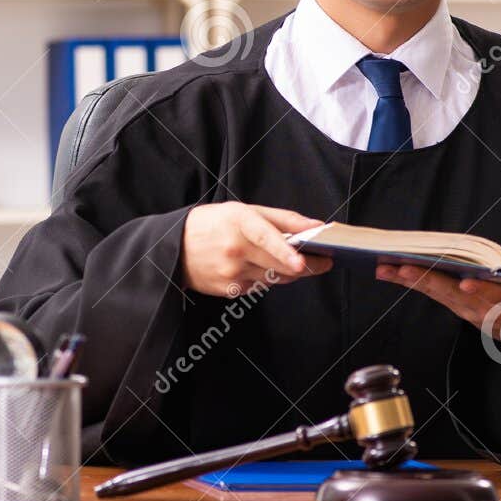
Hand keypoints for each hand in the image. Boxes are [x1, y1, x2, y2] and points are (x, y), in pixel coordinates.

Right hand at [181, 203, 334, 297]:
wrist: (174, 247)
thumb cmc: (212, 224)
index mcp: (238, 223)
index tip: (303, 261)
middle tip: (325, 261)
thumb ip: (282, 218)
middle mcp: (234, 249)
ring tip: (294, 261)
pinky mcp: (230, 290)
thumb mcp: (244, 210)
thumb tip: (315, 225)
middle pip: (279, 264)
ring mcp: (231, 273)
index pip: (265, 238)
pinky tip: (260, 267)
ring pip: (275, 278)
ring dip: (289, 271)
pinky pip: (261, 286)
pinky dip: (268, 278)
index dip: (285, 252)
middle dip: (307, 265)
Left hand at [374, 261, 500, 354]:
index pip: (495, 297)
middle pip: (453, 292)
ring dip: (410, 279)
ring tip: (384, 266)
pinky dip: (411, 280)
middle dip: (426, 280)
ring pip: (436, 291)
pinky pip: (431, 291)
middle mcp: (484, 307)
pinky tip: (390, 270)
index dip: (481, 292)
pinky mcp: (458, 304)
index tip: (466, 286)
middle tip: (400, 267)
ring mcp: (468, 307)